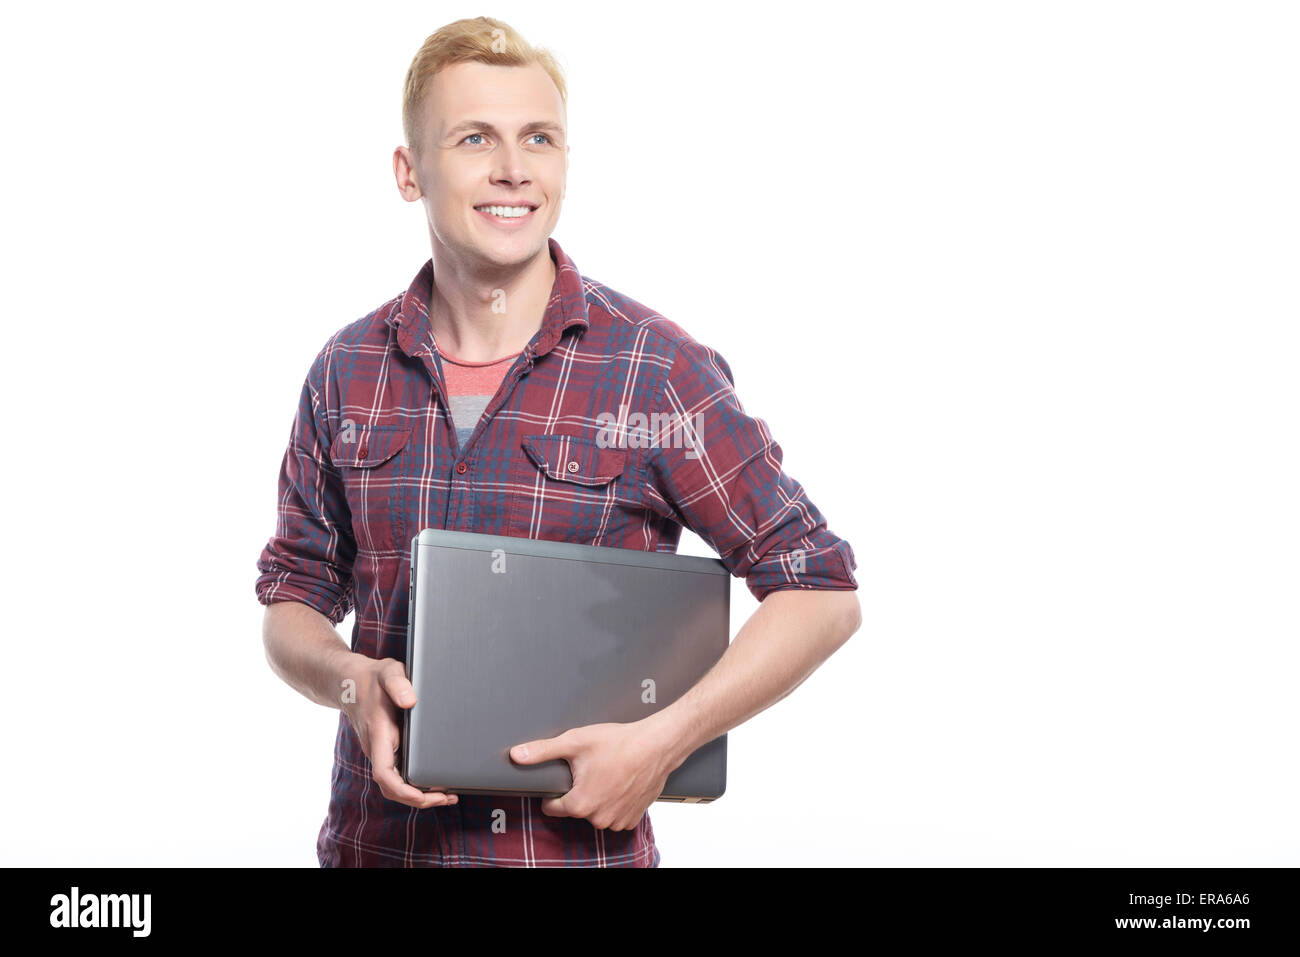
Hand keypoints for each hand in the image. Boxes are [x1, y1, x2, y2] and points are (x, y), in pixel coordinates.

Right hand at [341, 653, 458, 809]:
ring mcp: (381, 751)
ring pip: (396, 784)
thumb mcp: (387, 673)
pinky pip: (399, 774)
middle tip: (449, 798)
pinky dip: (416, 783)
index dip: (403, 790)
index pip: (384, 774)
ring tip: (449, 795)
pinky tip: (436, 782)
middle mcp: (378, 748)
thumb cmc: (372, 678)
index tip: (423, 796)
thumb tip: (410, 701)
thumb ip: (398, 684)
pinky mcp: (387, 749)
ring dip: (420, 794)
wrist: (351, 682)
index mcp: (378, 734)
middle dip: (419, 799)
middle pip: (392, 788)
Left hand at [510, 721, 674, 829]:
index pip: (551, 807)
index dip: (553, 791)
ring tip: (607, 773)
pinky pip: (614, 814)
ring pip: (595, 812)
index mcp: (580, 804)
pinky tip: (619, 783)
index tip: (563, 777)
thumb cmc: (619, 742)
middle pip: (575, 808)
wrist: (656, 745)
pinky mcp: (632, 819)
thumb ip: (542, 751)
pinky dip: (614, 802)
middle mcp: (598, 818)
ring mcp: (617, 820)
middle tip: (590, 768)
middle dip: (578, 790)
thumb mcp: (575, 741)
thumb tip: (517, 755)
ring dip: (597, 797)